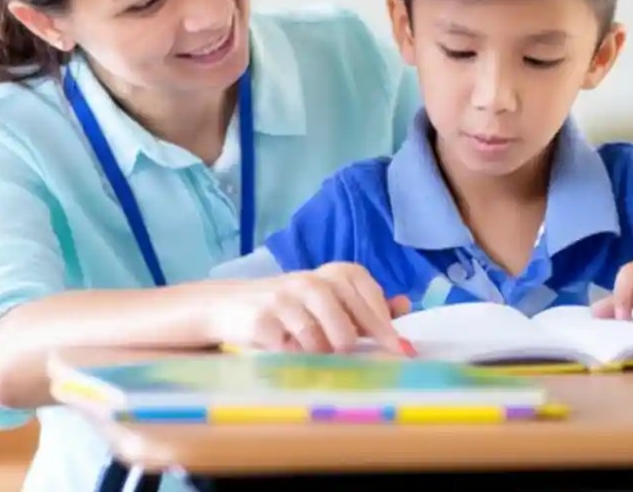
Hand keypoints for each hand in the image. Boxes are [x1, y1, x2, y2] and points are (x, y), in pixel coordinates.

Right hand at [209, 262, 410, 353]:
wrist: (228, 305)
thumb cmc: (289, 306)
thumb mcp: (328, 299)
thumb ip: (364, 305)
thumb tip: (404, 306)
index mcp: (334, 274)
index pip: (367, 295)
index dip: (383, 325)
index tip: (399, 349)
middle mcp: (310, 281)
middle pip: (346, 326)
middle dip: (350, 348)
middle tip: (348, 359)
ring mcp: (284, 299)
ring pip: (319, 342)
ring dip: (319, 355)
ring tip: (311, 353)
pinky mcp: (261, 321)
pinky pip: (290, 351)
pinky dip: (294, 358)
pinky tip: (287, 352)